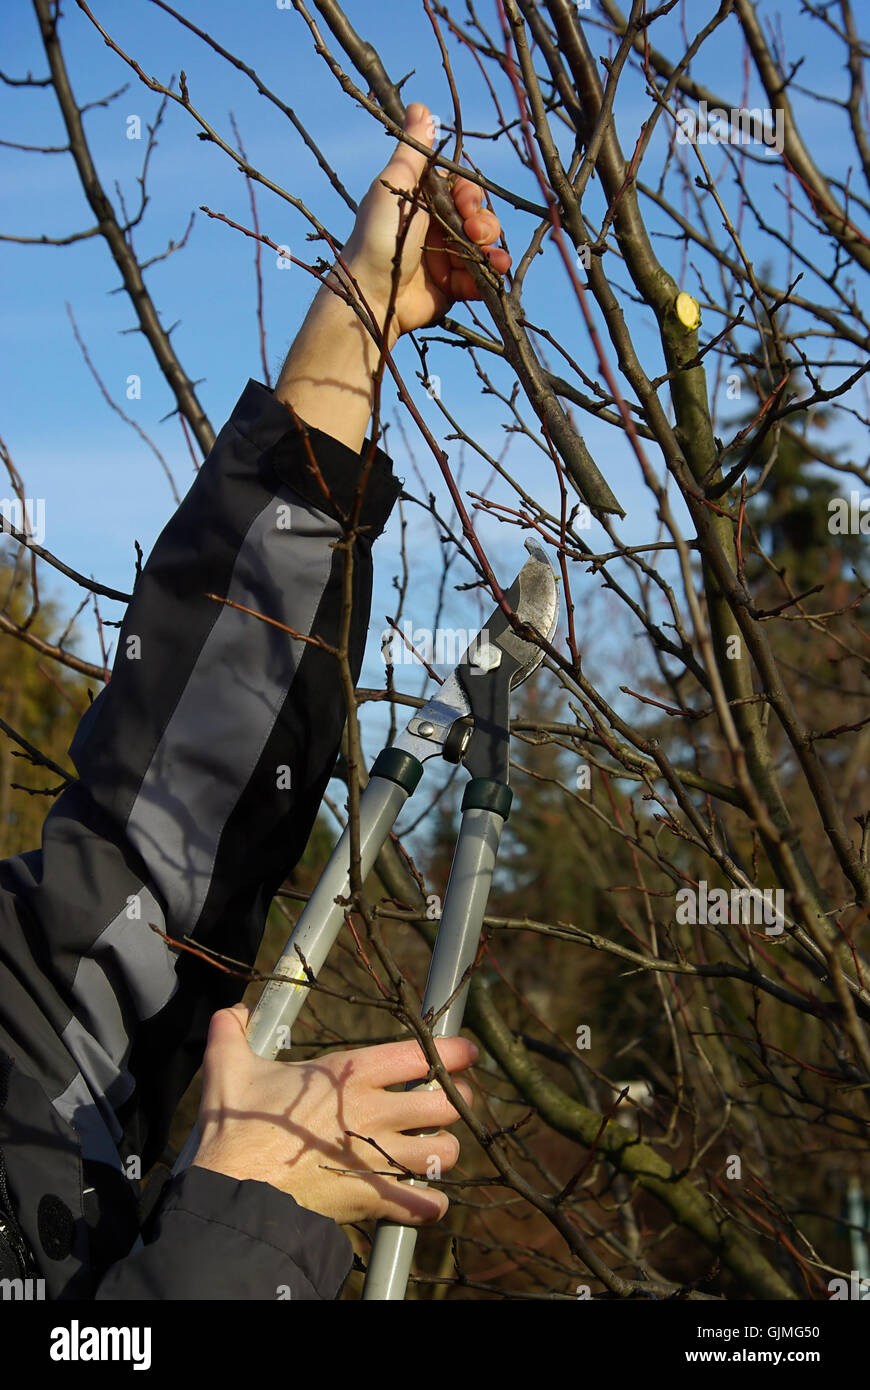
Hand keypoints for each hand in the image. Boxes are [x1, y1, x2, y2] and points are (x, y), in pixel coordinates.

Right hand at [191, 1002, 477, 1225]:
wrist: (232, 1192)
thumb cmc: (235, 1130)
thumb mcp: (228, 1069)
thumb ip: (231, 1031)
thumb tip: (236, 1010)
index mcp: (350, 1075)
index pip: (422, 1054)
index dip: (453, 1052)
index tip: (465, 1052)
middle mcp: (373, 1113)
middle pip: (446, 1104)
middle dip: (456, 1101)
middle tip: (452, 1102)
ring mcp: (377, 1158)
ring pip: (443, 1153)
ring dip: (445, 1150)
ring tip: (437, 1147)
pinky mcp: (372, 1199)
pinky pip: (424, 1204)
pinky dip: (431, 1203)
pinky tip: (426, 1198)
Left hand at [340, 102, 511, 344]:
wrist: (372, 296)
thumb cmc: (377, 237)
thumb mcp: (394, 186)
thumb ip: (412, 150)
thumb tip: (421, 107)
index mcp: (422, 202)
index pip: (461, 190)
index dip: (471, 195)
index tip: (466, 203)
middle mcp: (435, 228)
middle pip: (478, 218)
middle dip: (485, 223)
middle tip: (475, 232)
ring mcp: (444, 259)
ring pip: (483, 248)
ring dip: (492, 248)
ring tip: (490, 258)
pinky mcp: (451, 288)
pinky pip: (480, 278)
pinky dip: (489, 275)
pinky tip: (492, 273)